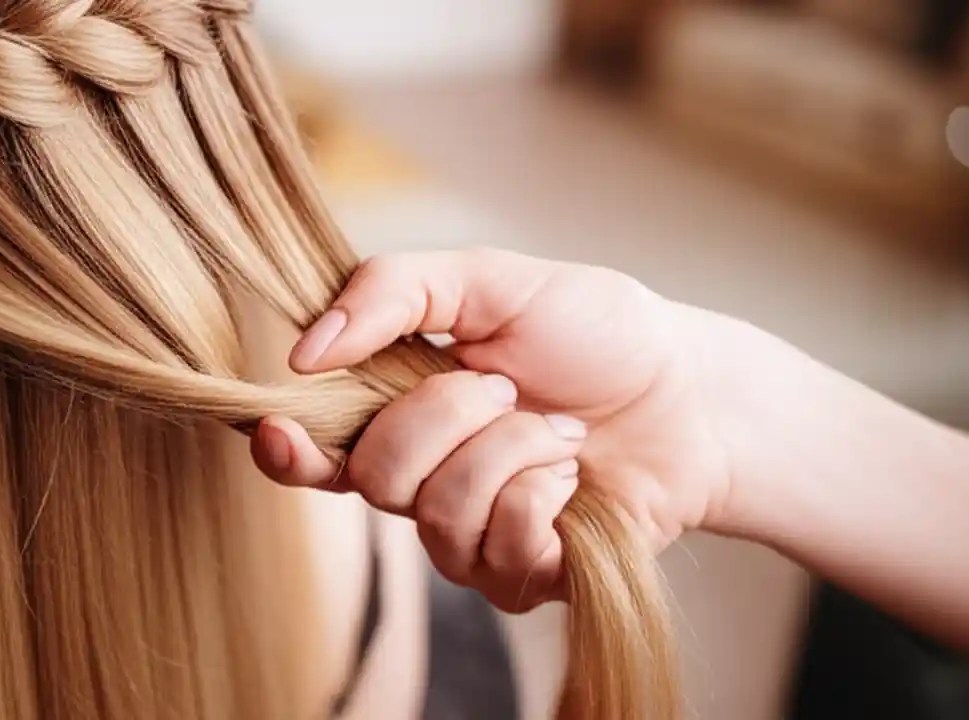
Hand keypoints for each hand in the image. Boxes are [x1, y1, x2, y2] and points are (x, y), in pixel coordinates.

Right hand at [251, 248, 736, 611]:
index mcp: (399, 409)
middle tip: (508, 386)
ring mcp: (468, 532)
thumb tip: (304, 348)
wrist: (690, 391)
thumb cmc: (594, 331)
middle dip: (447, 416)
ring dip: (511, 451)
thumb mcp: (492, 280)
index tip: (278, 427)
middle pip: (376, 474)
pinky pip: (498, 549)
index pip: (314, 449)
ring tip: (561, 430)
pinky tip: (574, 477)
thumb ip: (393, 291)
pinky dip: (543, 495)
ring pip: (437, 513)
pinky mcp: (519, 575)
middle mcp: (423, 478)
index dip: (285, 449)